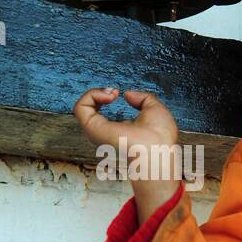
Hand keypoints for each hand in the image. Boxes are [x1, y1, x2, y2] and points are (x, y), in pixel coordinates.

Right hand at [73, 87, 181, 222]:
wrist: (158, 149)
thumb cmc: (160, 136)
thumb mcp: (154, 109)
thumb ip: (141, 99)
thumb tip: (126, 94)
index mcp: (119, 132)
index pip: (102, 115)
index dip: (106, 98)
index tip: (119, 94)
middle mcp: (105, 133)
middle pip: (89, 111)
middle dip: (97, 94)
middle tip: (114, 92)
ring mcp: (97, 132)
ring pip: (81, 108)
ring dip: (93, 93)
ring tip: (111, 93)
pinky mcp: (92, 128)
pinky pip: (80, 108)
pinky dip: (90, 95)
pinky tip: (108, 95)